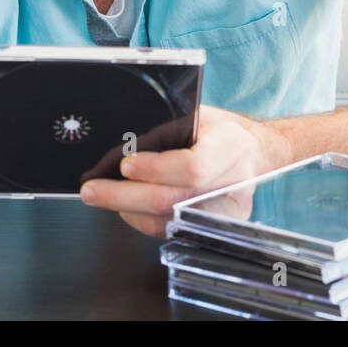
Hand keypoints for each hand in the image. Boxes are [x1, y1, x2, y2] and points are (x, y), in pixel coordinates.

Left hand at [79, 104, 294, 238]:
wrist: (255, 152)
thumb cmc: (219, 130)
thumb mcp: (196, 116)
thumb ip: (165, 132)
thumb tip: (119, 149)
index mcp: (230, 146)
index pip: (193, 167)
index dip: (156, 168)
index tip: (125, 164)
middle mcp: (232, 183)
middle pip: (174, 200)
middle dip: (125, 196)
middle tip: (92, 190)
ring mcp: (227, 211)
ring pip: (170, 220)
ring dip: (127, 210)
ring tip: (100, 196)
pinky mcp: (217, 228)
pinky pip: (173, 229)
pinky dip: (142, 219)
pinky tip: (124, 207)